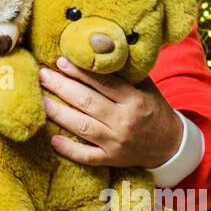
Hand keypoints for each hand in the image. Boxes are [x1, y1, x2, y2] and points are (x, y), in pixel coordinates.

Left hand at [38, 57, 179, 169]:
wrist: (170, 145)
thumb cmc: (152, 109)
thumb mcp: (145, 88)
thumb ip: (124, 74)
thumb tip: (96, 51)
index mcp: (135, 100)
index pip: (103, 83)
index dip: (80, 71)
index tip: (60, 61)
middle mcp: (124, 121)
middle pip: (88, 102)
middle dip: (62, 87)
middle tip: (42, 75)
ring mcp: (117, 142)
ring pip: (83, 127)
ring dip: (59, 113)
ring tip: (40, 100)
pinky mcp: (112, 159)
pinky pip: (87, 156)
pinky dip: (69, 149)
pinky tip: (52, 140)